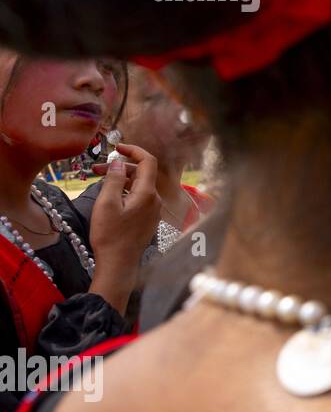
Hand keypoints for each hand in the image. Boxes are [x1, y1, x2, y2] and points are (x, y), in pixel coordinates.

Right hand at [88, 144, 161, 307]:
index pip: (148, 161)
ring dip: (121, 179)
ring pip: (139, 186)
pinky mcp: (148, 219)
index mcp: (147, 194)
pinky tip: (109, 195)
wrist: (119, 263)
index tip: (116, 147)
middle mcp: (155, 200)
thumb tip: (119, 162)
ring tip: (98, 180)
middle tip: (95, 168)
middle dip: (120, 167)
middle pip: (141, 174)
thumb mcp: (107, 203)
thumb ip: (114, 179)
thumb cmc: (110, 235)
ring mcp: (153, 210)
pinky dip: (125, 191)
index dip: (134, 150)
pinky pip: (139, 198)